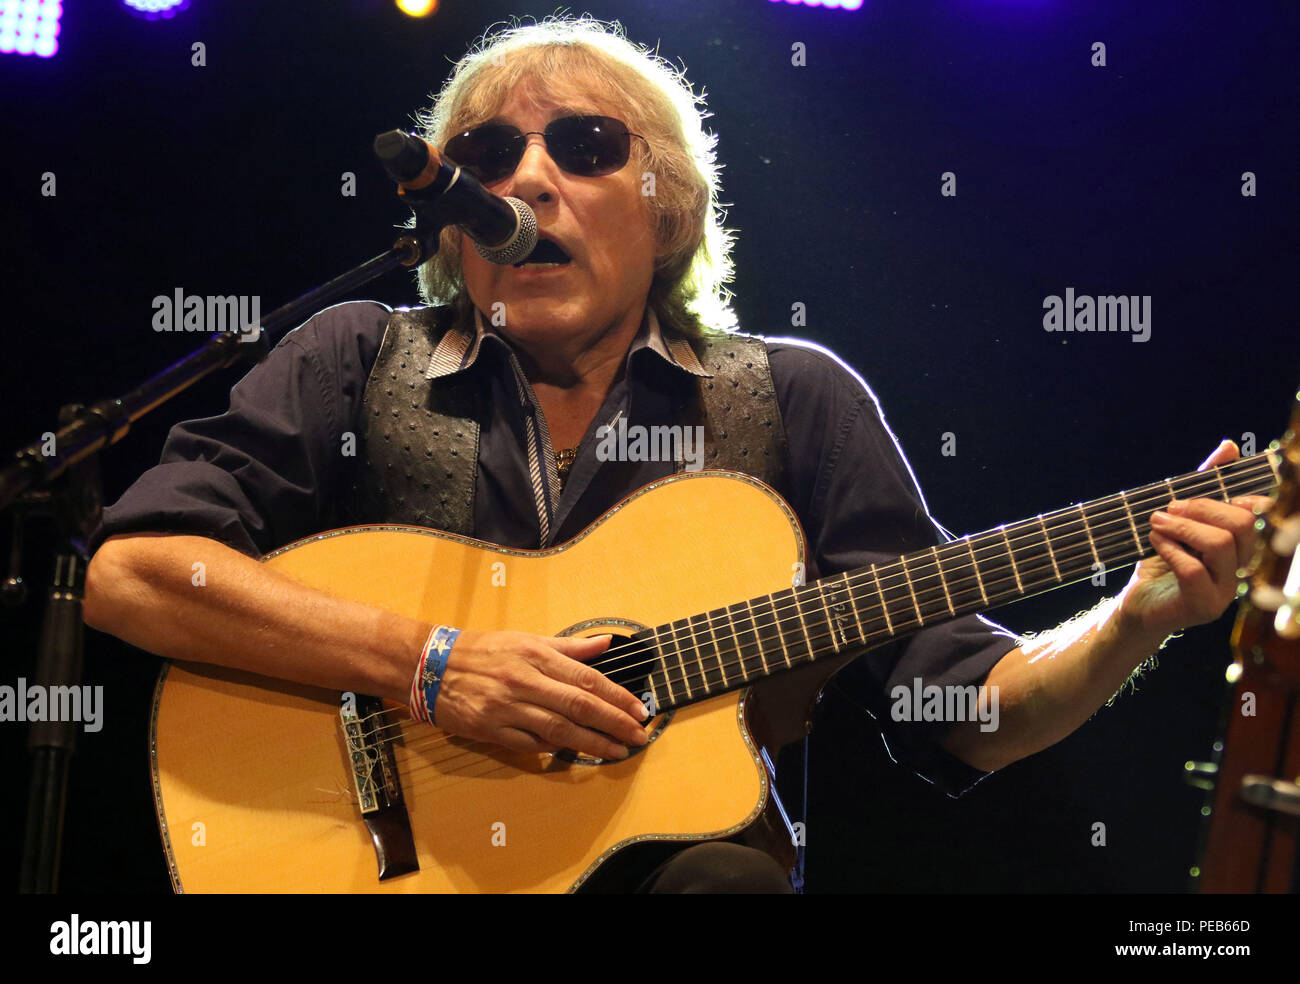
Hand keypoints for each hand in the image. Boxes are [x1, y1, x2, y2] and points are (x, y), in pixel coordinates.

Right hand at [430, 629, 649, 758]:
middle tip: (638, 736)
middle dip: (614, 723)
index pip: (586, 679)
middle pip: (579, 706)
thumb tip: (605, 643)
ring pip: (559, 730)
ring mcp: (507, 708)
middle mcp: (524, 681)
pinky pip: (531, 745)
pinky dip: (556, 749)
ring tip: (617, 750)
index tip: (639, 711)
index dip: (617, 697)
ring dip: (593, 743)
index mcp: (535, 655)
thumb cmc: (482, 650)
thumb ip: (568, 645)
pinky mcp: (491, 730)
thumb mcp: (526, 638)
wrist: (428, 665)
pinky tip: (576, 752)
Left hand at [1117, 440, 1271, 637]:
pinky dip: (1170, 549)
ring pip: (1221, 544)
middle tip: (1169, 508)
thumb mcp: (1182, 518)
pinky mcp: (1204, 606)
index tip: (1210, 493)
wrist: (1138, 604)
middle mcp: (1243, 567)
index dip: (1242, 497)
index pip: (1260, 514)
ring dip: (1183, 526)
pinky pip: (1194, 570)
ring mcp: (1227, 591)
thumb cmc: (1163, 559)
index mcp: (1243, 546)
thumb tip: (1230, 446)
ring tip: (1156, 523)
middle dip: (1203, 507)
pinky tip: (1154, 542)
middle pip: (1243, 524)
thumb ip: (1205, 485)